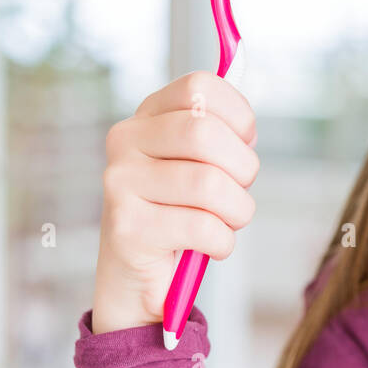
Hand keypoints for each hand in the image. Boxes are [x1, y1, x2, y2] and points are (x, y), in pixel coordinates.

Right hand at [90, 71, 259, 334]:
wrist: (136, 280)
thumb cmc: (180, 215)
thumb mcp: (200, 166)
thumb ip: (222, 137)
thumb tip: (247, 130)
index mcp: (147, 116)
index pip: (198, 87)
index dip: (238, 114)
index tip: (245, 142)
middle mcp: (125, 141)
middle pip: (204, 133)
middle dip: (243, 168)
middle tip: (240, 191)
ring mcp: (120, 182)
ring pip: (208, 184)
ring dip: (237, 210)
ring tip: (228, 222)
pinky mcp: (127, 227)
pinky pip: (202, 227)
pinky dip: (223, 242)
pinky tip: (212, 246)